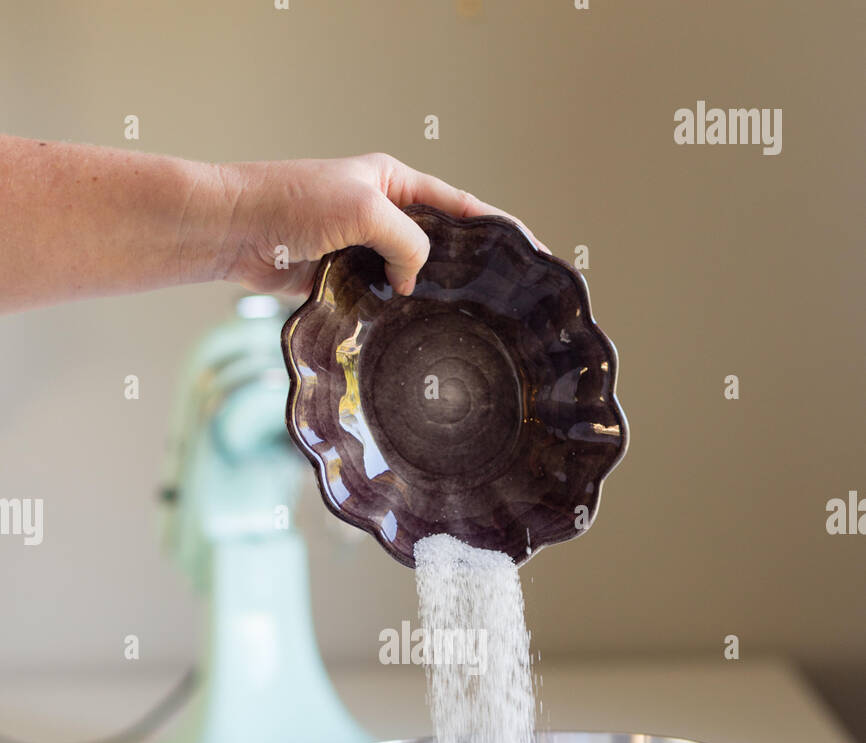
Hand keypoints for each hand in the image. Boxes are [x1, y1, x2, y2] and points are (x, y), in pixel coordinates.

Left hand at [214, 152, 547, 297]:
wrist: (236, 230)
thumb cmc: (293, 203)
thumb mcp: (365, 210)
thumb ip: (407, 241)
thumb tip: (415, 279)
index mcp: (396, 183)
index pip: (461, 205)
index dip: (498, 228)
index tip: (531, 252)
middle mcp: (384, 215)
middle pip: (440, 245)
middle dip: (467, 270)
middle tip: (504, 301)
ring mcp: (364, 250)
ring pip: (409, 278)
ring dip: (428, 298)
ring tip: (466, 324)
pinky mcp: (342, 281)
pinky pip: (379, 300)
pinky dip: (394, 314)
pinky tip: (415, 333)